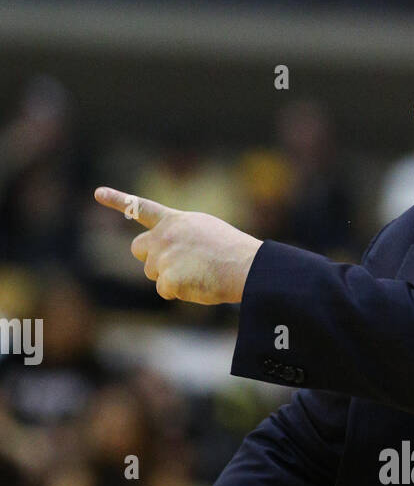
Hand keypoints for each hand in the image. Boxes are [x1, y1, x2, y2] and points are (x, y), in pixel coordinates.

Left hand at [93, 185, 261, 304]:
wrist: (244, 265)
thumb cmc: (233, 251)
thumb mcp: (205, 231)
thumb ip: (181, 236)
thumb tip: (171, 257)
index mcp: (174, 221)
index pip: (140, 207)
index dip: (118, 200)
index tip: (98, 193)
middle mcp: (163, 236)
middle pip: (139, 249)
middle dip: (151, 258)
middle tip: (174, 264)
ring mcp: (163, 257)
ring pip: (154, 274)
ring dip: (171, 278)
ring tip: (199, 273)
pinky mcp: (167, 279)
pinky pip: (166, 291)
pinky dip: (182, 292)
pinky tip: (200, 284)